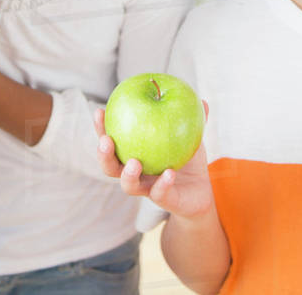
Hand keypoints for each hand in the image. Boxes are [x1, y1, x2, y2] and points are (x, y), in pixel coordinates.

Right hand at [93, 102, 214, 219]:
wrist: (202, 190)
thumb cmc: (188, 158)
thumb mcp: (190, 135)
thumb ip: (193, 119)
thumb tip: (201, 100)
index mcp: (134, 152)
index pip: (112, 141)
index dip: (101, 129)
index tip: (99, 112)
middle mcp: (135, 172)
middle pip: (110, 167)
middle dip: (104, 155)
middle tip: (106, 141)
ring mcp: (147, 188)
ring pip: (128, 185)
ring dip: (128, 174)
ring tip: (134, 163)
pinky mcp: (163, 200)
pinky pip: (159, 193)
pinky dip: (163, 184)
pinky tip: (169, 173)